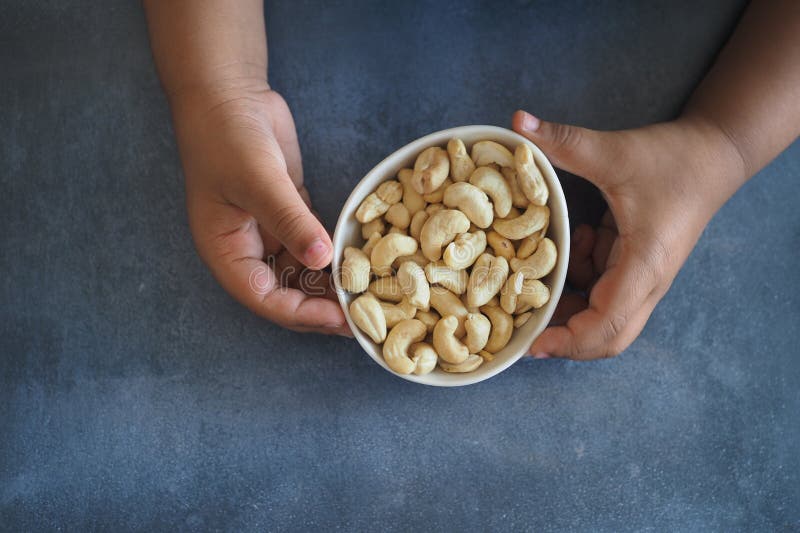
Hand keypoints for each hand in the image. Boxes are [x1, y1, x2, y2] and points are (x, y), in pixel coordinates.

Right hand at [172, 85, 349, 335]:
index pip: (266, 300)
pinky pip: (314, 248)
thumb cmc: (227, 138)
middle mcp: (247, 251)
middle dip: (323, 309)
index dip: (304, 315)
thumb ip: (290, 221)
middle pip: (287, 295)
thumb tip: (323, 260)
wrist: (228, 94)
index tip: (342, 319)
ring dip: (331, 287)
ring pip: (303, 275)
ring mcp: (270, 234)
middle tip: (365, 318)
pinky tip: (362, 264)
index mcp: (226, 253)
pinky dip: (334, 258)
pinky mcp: (291, 216)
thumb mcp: (258, 181)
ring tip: (370, 296)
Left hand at [512, 110, 743, 358]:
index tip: (532, 344)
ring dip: (569, 299)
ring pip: (603, 314)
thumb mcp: (615, 152)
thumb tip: (518, 120)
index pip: (607, 325)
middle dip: (565, 336)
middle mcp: (646, 282)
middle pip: (607, 337)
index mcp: (644, 266)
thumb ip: (565, 141)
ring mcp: (642, 277)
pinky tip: (578, 240)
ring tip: (542, 269)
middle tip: (523, 322)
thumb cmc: (672, 159)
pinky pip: (603, 288)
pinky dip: (581, 274)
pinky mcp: (636, 266)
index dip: (568, 341)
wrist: (715, 155)